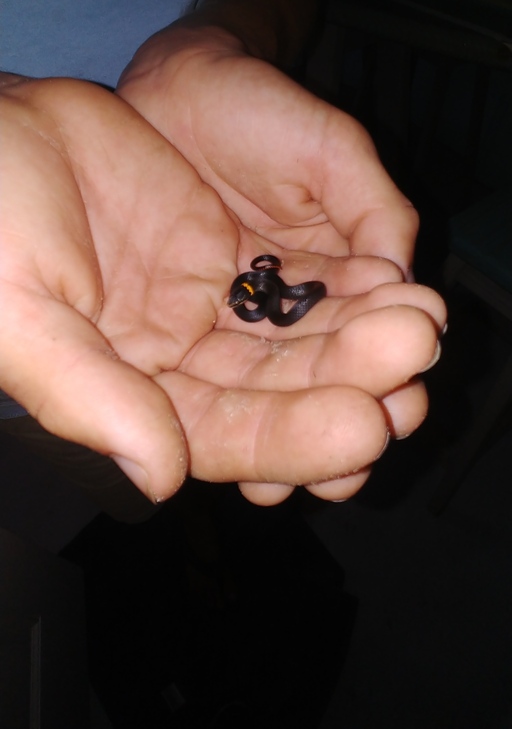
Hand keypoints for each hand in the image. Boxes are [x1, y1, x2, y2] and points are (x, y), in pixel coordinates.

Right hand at [1, 76, 444, 505]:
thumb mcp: (20, 313)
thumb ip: (90, 396)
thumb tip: (163, 477)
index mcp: (120, 396)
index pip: (221, 436)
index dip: (293, 438)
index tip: (362, 427)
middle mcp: (168, 362)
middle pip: (274, 388)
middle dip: (346, 380)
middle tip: (412, 359)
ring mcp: (197, 305)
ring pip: (291, 336)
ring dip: (357, 335)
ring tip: (421, 321)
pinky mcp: (217, 251)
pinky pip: (290, 278)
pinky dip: (340, 283)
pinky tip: (393, 280)